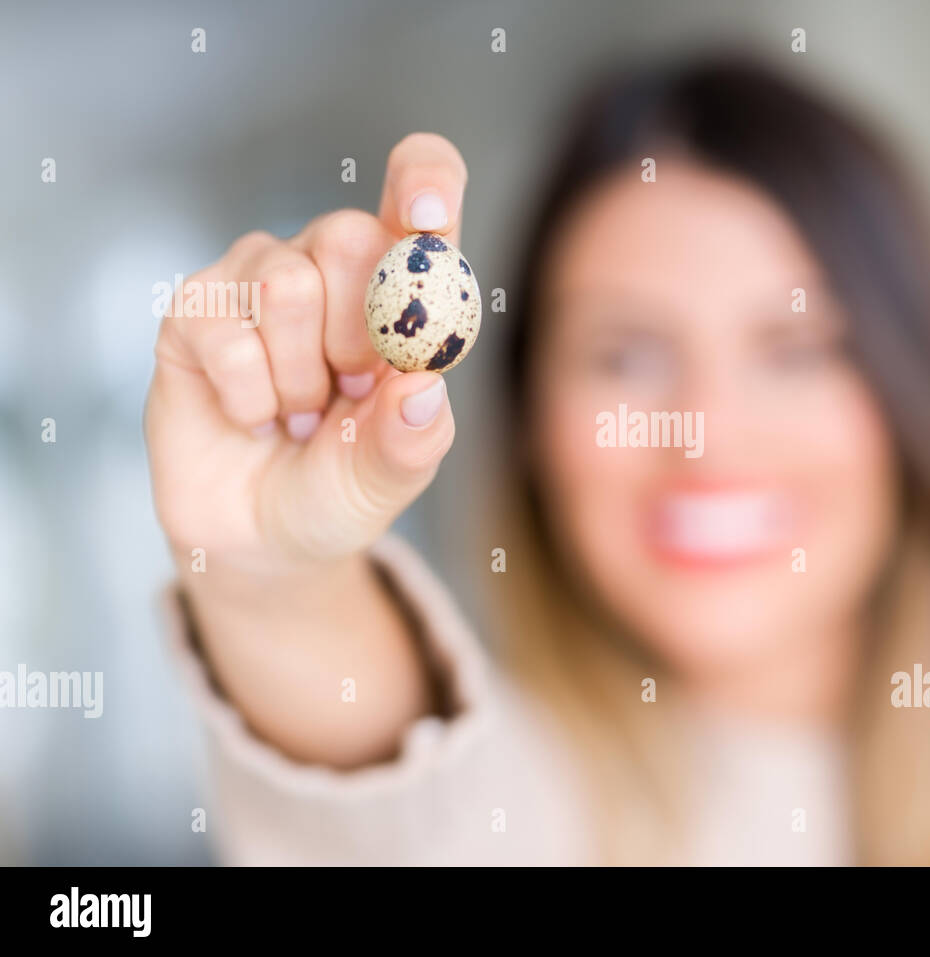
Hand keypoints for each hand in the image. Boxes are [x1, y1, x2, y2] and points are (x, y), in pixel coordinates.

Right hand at [146, 134, 468, 584]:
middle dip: (357, 334)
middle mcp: (329, 264)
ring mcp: (257, 279)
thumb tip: (422, 388)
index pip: (421, 191)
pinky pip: (229, 338)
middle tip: (350, 391)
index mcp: (400, 285)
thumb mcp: (393, 476)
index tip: (426, 218)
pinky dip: (251, 400)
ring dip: (300, 379)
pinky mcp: (196, 309)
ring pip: (286, 286)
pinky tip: (254, 417)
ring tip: (300, 414)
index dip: (426, 182)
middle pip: (349, 234)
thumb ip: (415, 438)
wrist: (264, 534)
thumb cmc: (342, 484)